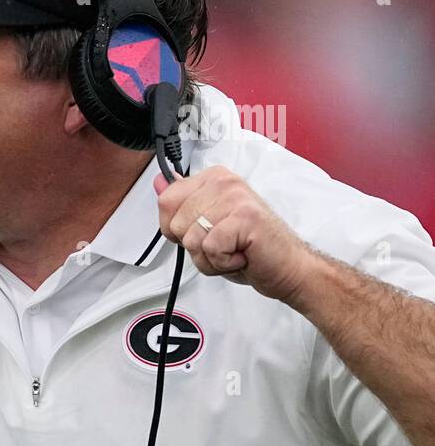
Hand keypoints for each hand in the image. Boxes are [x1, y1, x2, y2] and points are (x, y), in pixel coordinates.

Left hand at [154, 166, 316, 303]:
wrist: (286, 266)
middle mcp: (224, 182)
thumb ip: (182, 204)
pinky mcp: (245, 217)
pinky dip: (222, 263)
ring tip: (233, 250)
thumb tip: (159, 183)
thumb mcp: (207, 225)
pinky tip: (241, 255)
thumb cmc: (249, 247)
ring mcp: (236, 197)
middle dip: (194, 247)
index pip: (166, 200)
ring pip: (191, 238)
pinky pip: (210, 248)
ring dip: (209, 258)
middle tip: (223, 244)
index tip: (204, 231)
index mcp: (213, 179)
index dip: (176, 228)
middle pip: (176, 223)